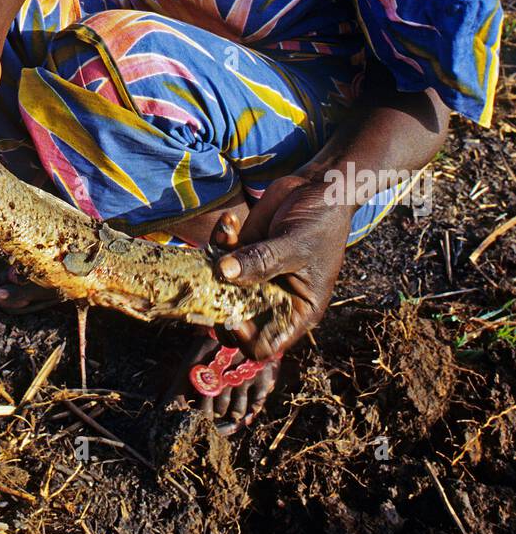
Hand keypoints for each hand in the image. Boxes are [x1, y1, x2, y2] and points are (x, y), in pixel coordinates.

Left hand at [210, 172, 352, 360]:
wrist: (320, 188)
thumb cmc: (322, 221)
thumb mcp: (296, 244)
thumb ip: (262, 260)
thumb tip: (225, 272)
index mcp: (296, 311)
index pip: (264, 345)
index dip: (244, 336)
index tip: (232, 311)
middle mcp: (273, 300)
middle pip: (234, 320)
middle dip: (218, 299)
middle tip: (212, 274)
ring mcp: (255, 276)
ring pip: (220, 287)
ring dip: (214, 263)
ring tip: (228, 231)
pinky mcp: (244, 253)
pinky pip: (219, 257)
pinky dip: (219, 240)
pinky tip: (229, 220)